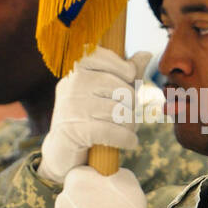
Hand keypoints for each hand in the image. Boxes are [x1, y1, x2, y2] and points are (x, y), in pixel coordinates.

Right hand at [39, 47, 150, 184]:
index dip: (120, 65)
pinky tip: (130, 142)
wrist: (62, 153)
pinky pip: (112, 131)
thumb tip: (146, 54)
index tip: (130, 76)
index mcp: (76, 72)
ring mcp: (71, 107)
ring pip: (118, 111)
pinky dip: (126, 139)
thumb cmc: (87, 118)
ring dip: (130, 125)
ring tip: (129, 130)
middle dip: (132, 104)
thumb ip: (124, 73)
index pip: (98, 55)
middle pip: (119, 87)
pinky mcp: (74, 130)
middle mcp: (71, 86)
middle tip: (130, 115)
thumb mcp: (104, 93)